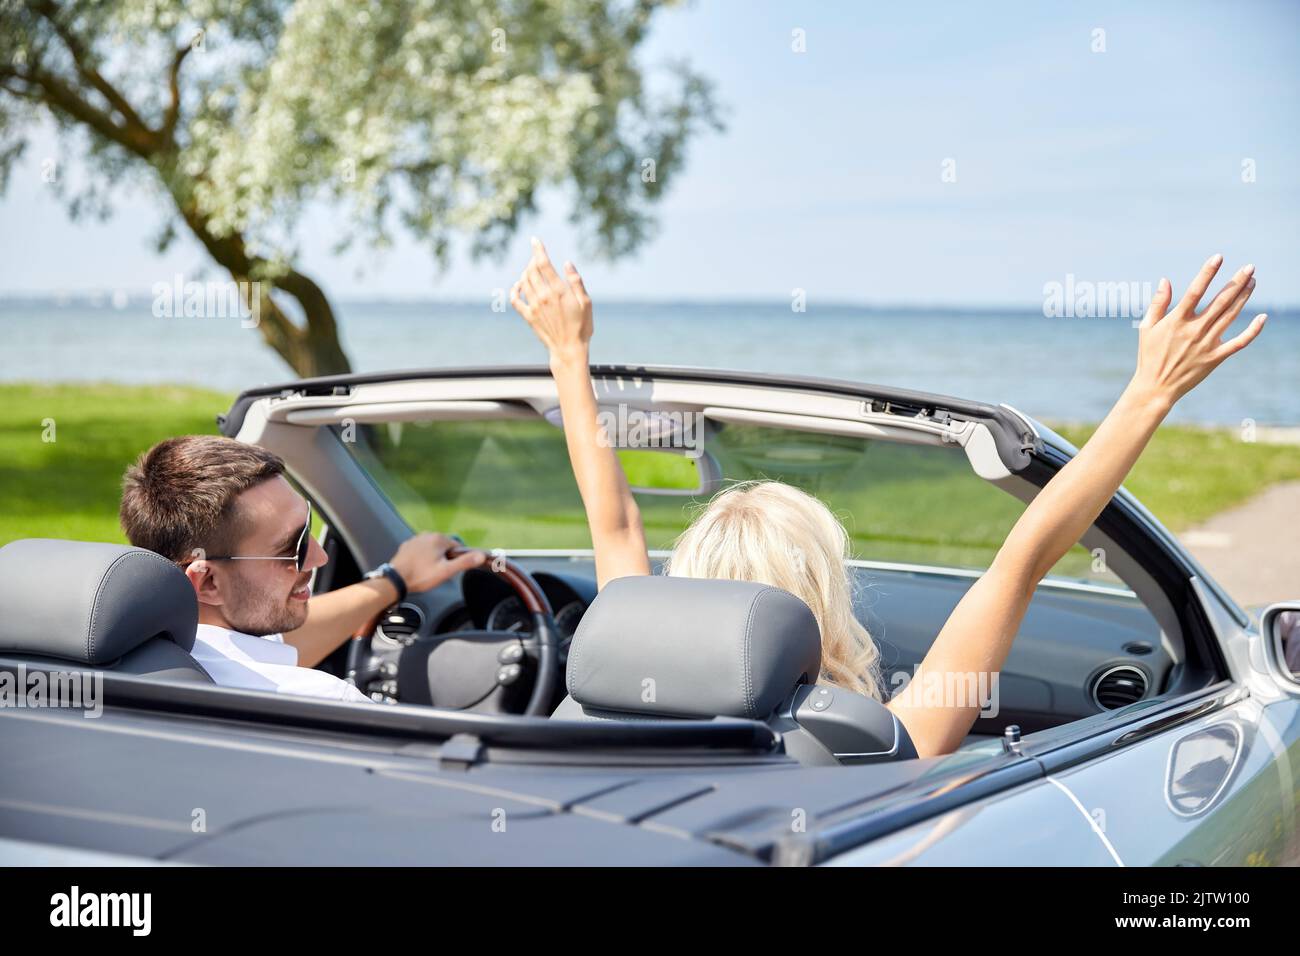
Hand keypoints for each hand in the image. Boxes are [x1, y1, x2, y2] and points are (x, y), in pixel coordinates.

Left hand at [389, 533, 484, 593]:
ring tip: (427, 571)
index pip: (456, 546)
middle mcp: (427, 535)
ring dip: (433, 557)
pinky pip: (420, 550)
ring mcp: (415, 539)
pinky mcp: (406, 546)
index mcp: (439, 538)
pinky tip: (418, 567)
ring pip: (431, 548)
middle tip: (438, 572)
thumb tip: (481, 555)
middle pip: (444, 546)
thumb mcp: (446, 571)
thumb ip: (464, 562)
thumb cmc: (422, 575)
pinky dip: (421, 557)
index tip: (450, 569)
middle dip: (444, 558)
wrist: (396, 580)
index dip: (456, 558)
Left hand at [510, 236, 592, 365]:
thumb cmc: (582, 326)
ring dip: (526, 272)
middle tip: (538, 258)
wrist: (569, 349)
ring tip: (532, 270)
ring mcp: (534, 306)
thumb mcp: (586, 302)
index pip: (543, 264)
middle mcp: (543, 296)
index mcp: (558, 291)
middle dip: (533, 260)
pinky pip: (515, 299)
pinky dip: (515, 289)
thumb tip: (567, 263)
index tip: (535, 240)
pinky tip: (518, 285)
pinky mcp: (528, 316)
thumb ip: (576, 282)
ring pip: (523, 281)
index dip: (538, 249)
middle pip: (531, 270)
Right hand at [1132, 255, 1265, 407]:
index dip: (1207, 273)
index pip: (1195, 291)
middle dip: (1236, 282)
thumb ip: (1157, 304)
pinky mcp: (1216, 358)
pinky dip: (1252, 331)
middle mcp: (1194, 330)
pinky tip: (1263, 318)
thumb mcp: (1147, 328)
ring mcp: (1207, 344)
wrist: (1156, 387)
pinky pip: (1239, 342)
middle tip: (1250, 267)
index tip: (1218, 257)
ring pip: (1231, 316)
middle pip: (1220, 301)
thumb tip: (1166, 280)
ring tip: (1253, 282)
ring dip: (1244, 297)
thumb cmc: (1149, 356)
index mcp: (1176, 321)